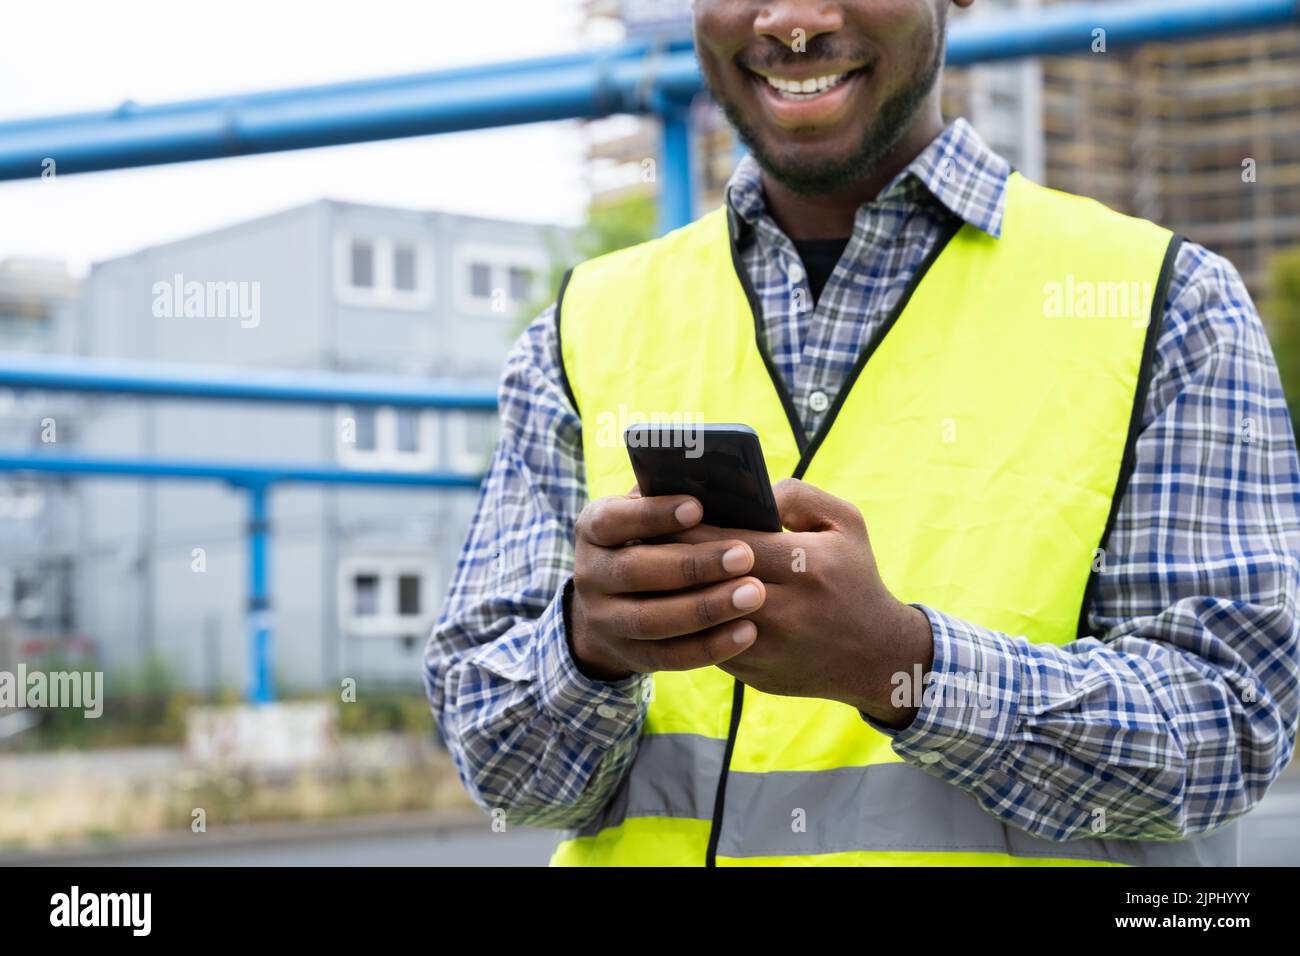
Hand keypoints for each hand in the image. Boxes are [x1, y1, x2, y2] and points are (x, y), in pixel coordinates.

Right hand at [567, 491, 766, 680]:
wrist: (609, 605)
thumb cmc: (647, 542)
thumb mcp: (645, 516)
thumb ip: (670, 499)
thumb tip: (722, 487)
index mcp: (594, 529)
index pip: (614, 520)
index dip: (654, 515)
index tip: (698, 507)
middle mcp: (591, 574)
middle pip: (637, 571)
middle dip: (693, 565)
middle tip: (744, 556)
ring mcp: (604, 620)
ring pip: (653, 619)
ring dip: (707, 608)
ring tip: (754, 594)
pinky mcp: (629, 655)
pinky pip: (669, 656)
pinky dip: (710, 646)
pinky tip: (748, 632)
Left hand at [670, 478, 933, 726]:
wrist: (877, 656)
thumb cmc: (855, 578)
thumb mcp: (846, 524)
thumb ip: (798, 496)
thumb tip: (750, 491)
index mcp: (805, 564)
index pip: (728, 541)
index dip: (687, 527)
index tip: (659, 512)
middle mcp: (785, 608)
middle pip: (706, 579)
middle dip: (669, 558)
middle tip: (639, 539)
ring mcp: (766, 647)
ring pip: (699, 617)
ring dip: (670, 594)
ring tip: (646, 571)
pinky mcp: (753, 674)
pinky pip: (706, 644)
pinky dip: (687, 623)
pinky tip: (670, 603)